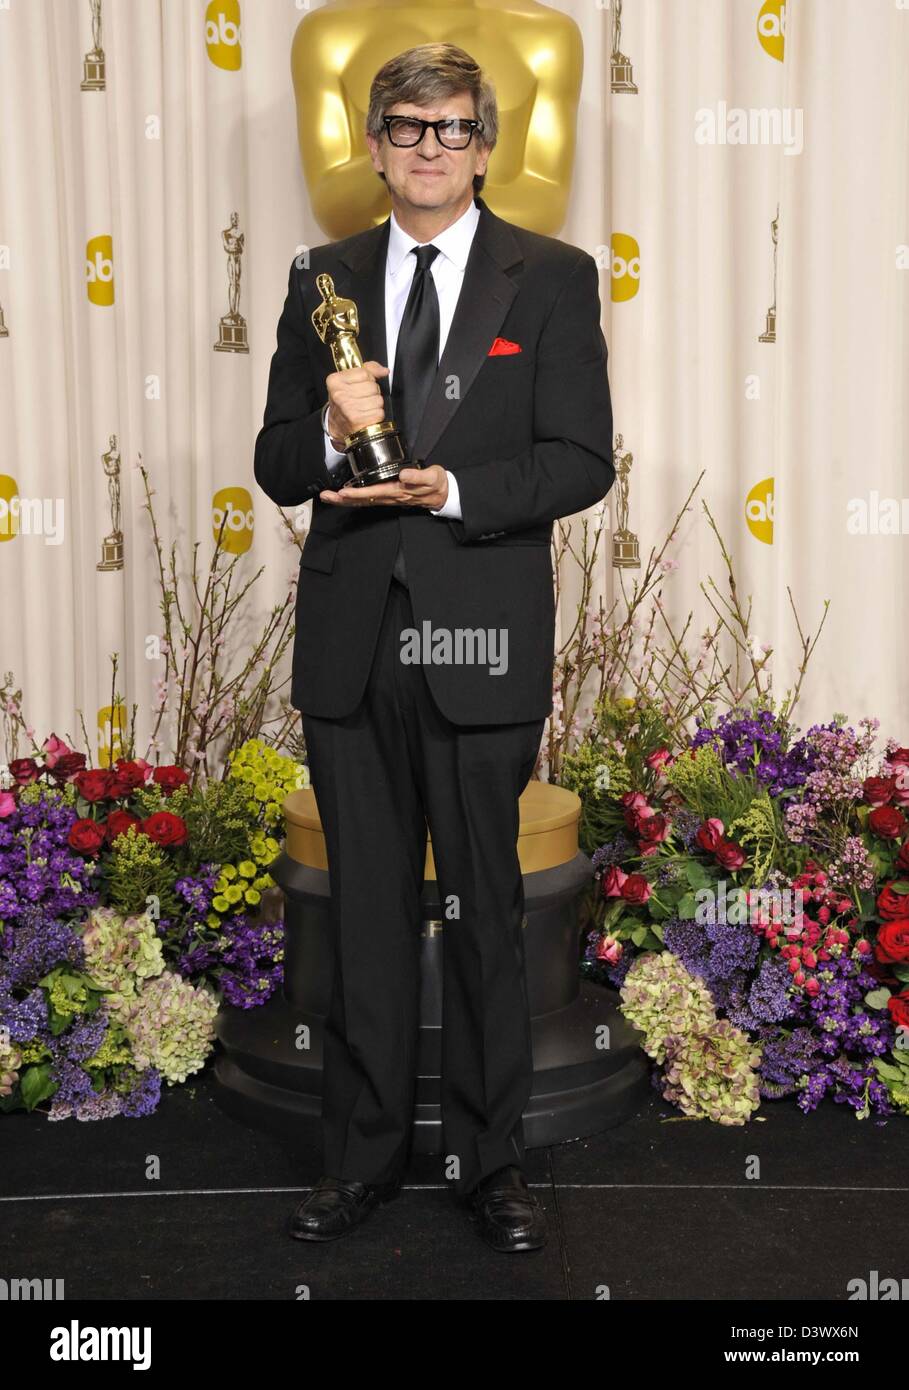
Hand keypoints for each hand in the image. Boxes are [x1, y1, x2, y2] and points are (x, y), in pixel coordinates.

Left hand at [319, 465, 449, 509]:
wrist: (442, 494)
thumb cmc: (436, 484)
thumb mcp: (432, 477)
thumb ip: (418, 476)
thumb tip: (404, 474)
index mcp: (398, 491)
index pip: (373, 493)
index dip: (357, 493)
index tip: (343, 492)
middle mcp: (390, 497)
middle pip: (362, 501)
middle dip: (342, 499)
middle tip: (325, 496)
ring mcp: (387, 498)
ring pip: (362, 502)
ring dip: (344, 500)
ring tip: (327, 496)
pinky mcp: (387, 497)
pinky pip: (367, 500)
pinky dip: (353, 499)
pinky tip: (343, 496)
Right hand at [325, 360, 388, 444]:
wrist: (337, 424)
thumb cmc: (345, 400)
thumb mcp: (349, 380)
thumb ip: (368, 370)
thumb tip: (384, 371)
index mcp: (336, 381)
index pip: (364, 373)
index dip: (368, 379)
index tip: (361, 385)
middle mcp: (340, 394)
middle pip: (372, 386)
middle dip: (372, 392)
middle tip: (363, 398)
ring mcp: (348, 408)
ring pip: (378, 400)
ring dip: (375, 404)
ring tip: (365, 407)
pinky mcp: (357, 421)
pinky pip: (379, 413)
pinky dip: (376, 415)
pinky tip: (367, 415)